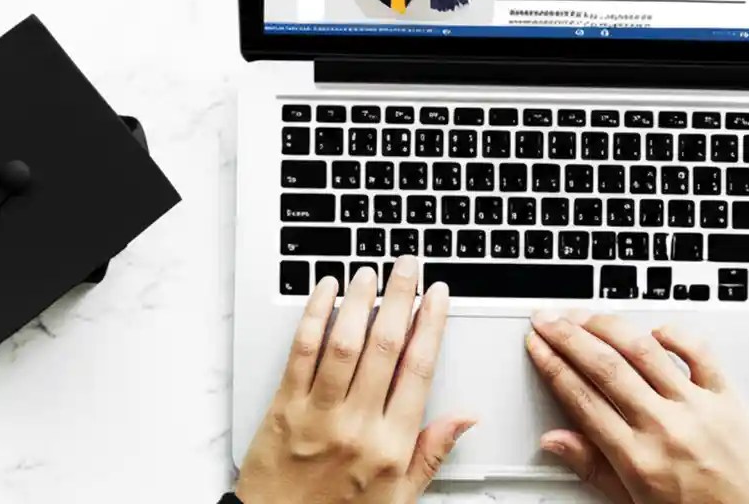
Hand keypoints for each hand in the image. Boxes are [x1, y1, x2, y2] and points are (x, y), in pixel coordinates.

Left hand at [236, 256, 473, 503]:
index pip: (419, 369)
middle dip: (400, 298)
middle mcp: (357, 425)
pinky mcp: (283, 408)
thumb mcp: (400, 497)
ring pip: (344, 343)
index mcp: (392, 444)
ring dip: (359, 300)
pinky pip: (301, 353)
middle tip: (408, 267)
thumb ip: (432, 451)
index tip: (438, 296)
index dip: (431, 325)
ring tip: (369, 273)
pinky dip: (314, 317)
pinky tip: (324, 294)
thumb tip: (465, 418)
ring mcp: (318, 414)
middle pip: (386, 346)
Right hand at [525, 312, 748, 503]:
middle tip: (548, 318)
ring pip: (643, 351)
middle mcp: (665, 427)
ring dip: (608, 325)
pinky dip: (674, 334)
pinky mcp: (729, 397)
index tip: (537, 346)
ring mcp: (698, 408)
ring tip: (585, 314)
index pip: (582, 398)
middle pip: (604, 367)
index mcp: (638, 459)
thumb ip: (594, 468)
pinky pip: (699, 353)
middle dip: (568, 336)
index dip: (552, 365)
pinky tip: (654, 329)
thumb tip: (556, 442)